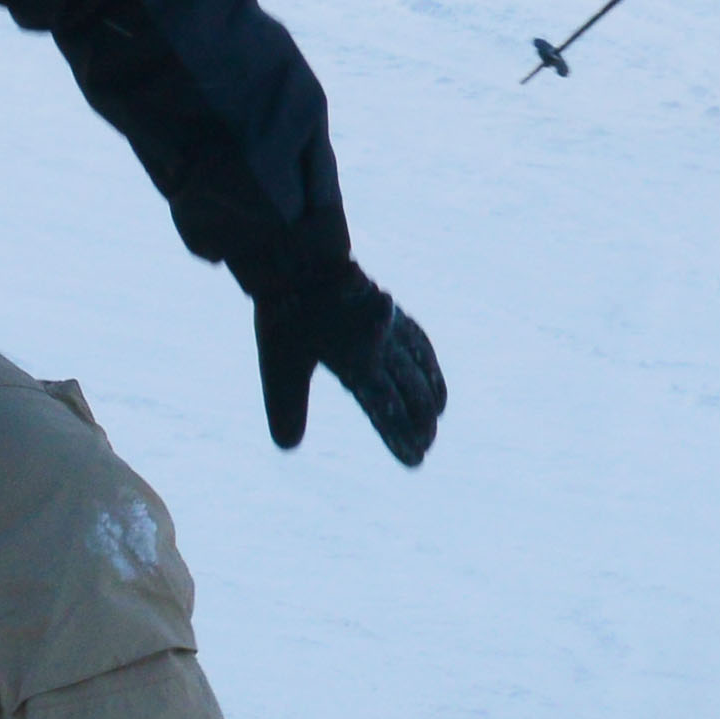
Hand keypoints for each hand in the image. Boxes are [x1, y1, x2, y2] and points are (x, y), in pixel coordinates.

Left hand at [256, 270, 444, 465]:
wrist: (301, 258)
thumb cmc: (288, 313)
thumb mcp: (280, 363)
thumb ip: (288, 405)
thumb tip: (288, 446)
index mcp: (360, 364)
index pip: (387, 409)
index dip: (401, 437)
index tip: (415, 461)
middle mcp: (382, 347)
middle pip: (410, 390)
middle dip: (421, 420)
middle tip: (426, 445)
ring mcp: (388, 326)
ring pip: (420, 364)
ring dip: (431, 390)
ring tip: (438, 411)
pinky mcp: (385, 308)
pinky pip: (417, 338)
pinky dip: (427, 358)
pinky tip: (426, 362)